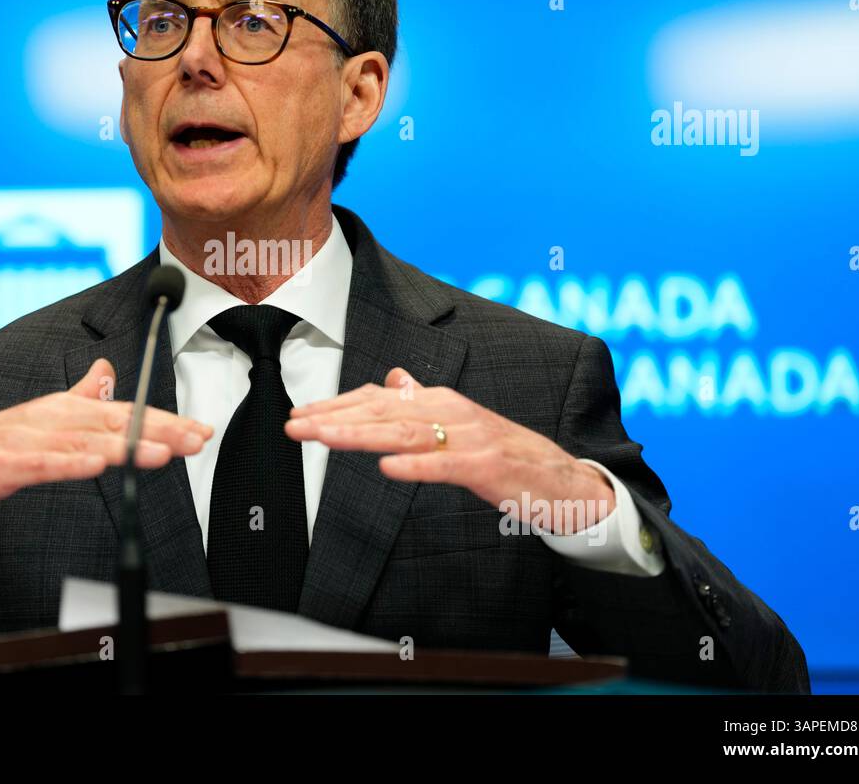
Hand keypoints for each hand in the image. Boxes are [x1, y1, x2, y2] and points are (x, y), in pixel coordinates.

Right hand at [0, 358, 212, 514]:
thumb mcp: (42, 418)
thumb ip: (78, 396)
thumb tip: (107, 371)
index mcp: (62, 409)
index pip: (122, 412)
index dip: (163, 419)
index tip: (198, 429)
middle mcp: (49, 419)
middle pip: (113, 423)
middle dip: (159, 430)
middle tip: (195, 437)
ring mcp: (26, 440)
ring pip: (85, 441)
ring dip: (126, 446)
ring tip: (162, 451)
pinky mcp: (4, 465)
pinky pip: (43, 464)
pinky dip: (70, 462)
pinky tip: (97, 464)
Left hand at [284, 367, 614, 533]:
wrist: (563, 481)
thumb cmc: (507, 454)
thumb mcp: (460, 424)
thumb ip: (424, 402)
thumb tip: (393, 378)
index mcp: (440, 401)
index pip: (379, 400)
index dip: (337, 406)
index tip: (300, 415)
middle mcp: (451, 412)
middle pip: (383, 412)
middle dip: (335, 418)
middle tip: (294, 425)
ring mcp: (470, 438)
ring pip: (405, 433)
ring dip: (360, 435)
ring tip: (323, 438)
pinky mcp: (487, 467)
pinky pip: (446, 466)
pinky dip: (416, 465)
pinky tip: (386, 468)